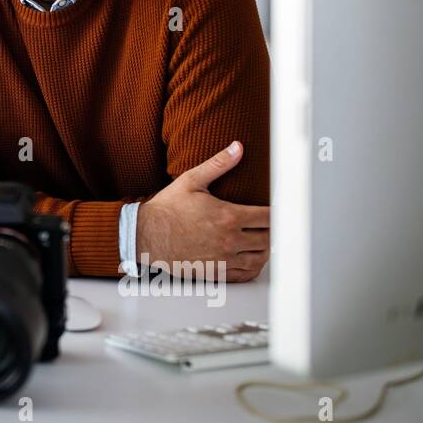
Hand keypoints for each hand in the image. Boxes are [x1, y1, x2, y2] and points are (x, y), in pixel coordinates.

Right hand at [136, 141, 269, 281]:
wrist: (146, 235)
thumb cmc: (167, 209)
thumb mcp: (191, 180)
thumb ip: (218, 164)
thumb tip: (237, 148)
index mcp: (228, 216)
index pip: (268, 217)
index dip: (276, 212)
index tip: (274, 209)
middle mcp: (229, 240)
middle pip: (268, 238)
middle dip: (272, 230)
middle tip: (269, 225)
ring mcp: (223, 258)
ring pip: (260, 258)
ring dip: (265, 250)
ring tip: (262, 241)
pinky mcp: (215, 271)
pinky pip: (245, 274)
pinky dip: (253, 268)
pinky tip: (251, 259)